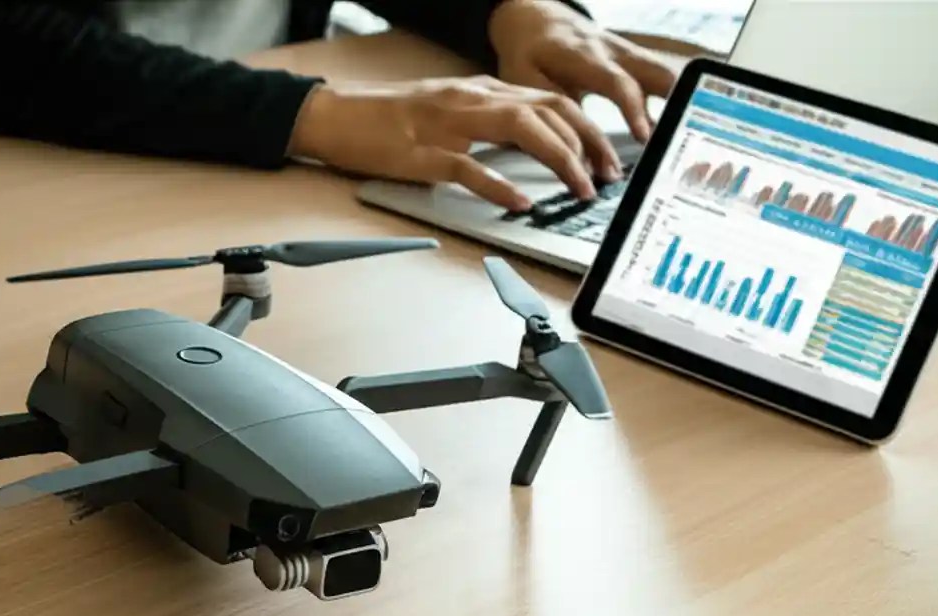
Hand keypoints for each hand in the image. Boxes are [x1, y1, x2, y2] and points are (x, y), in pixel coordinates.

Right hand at [288, 76, 624, 210]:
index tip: (604, 158)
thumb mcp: (448, 113)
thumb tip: (530, 144)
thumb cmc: (387, 119)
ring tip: (578, 188)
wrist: (333, 116)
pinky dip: (500, 185)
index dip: (585, 129)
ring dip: (558, 160)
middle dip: (586, 144)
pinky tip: (520, 202)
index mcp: (480, 91)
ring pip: (521, 130)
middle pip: (547, 111)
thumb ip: (488, 123)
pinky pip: (469, 167)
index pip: (549, 100)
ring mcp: (448, 124)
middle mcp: (471, 99)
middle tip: (605, 178)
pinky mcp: (422, 153)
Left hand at [488, 0, 678, 142]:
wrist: (534, 21)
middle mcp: (611, 50)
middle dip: (674, 101)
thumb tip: (577, 161)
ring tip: (687, 135)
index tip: (645, 136)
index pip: (617, 81)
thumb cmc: (528, 54)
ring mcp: (627, 53)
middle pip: (655, 70)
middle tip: (682, 134)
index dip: (634, 108)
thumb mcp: (525, 83)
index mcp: (583, 55)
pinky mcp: (633, 60)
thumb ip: (551, 115)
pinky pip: (659, 78)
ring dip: (680, 101)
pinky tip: (676, 128)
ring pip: (664, 72)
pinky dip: (672, 101)